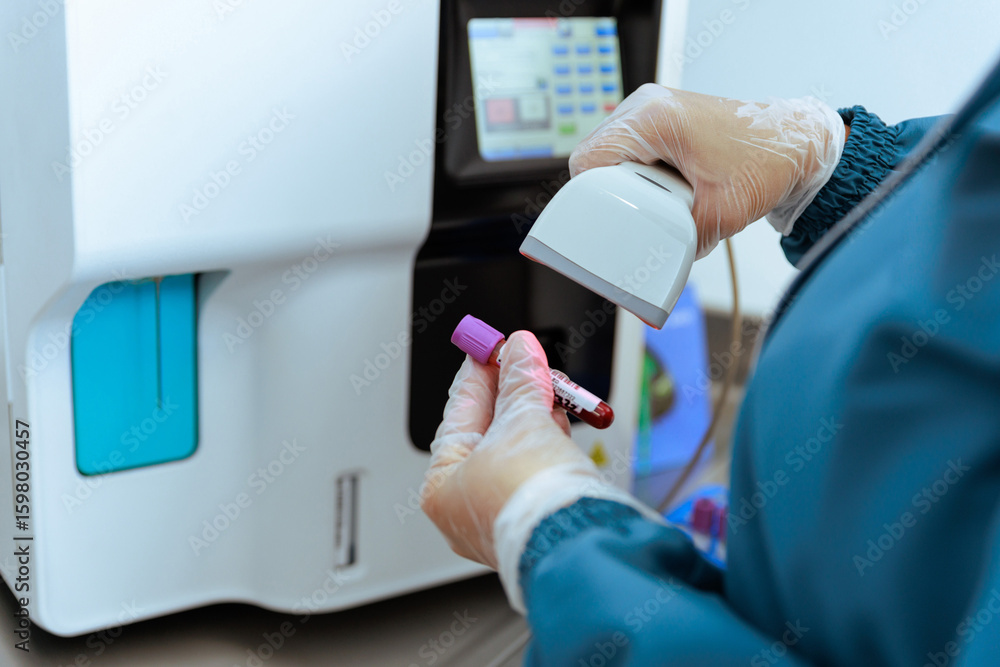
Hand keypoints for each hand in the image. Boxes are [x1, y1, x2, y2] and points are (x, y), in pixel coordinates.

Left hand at [420, 332, 598, 568]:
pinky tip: (557, 422)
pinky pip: (532, 471)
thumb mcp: (522, 421)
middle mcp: (464, 506)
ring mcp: (498, 517)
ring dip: (532, 415)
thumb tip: (520, 350)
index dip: (478, 374)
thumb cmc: (530, 498)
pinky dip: (544, 444)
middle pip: (487, 432)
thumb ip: (520, 380)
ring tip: (548, 386)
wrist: (574, 544)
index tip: (490, 346)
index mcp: (441, 486)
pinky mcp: (532, 521)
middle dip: (511, 393)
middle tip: (524, 360)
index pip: (458, 413)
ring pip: (513, 451)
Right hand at [569, 84, 845, 256]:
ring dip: (628, 186)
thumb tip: (653, 262)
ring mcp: (653, 111)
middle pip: (596, 160)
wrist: (799, 142)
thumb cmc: (769, 162)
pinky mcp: (663, 123)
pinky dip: (643, 177)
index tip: (607, 222)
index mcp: (653, 118)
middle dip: (612, 195)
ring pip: (613, 158)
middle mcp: (646, 107)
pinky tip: (666, 191)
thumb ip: (681, 240)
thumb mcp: (723, 212)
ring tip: (661, 201)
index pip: (588, 161)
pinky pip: (633, 153)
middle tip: (640, 215)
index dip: (590, 198)